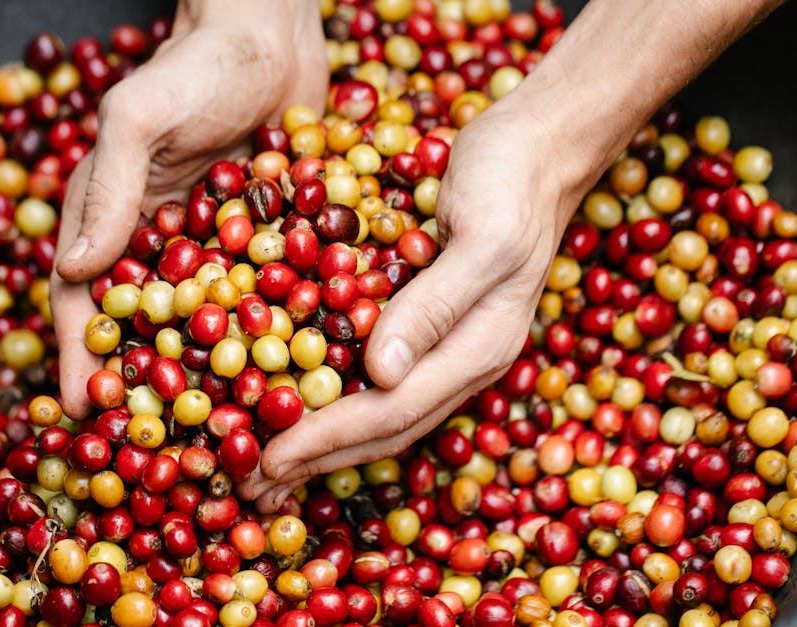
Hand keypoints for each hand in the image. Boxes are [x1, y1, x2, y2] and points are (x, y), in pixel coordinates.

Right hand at [50, 1, 325, 418]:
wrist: (272, 32)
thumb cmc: (196, 63)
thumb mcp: (141, 116)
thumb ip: (110, 187)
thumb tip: (76, 269)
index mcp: (114, 223)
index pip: (88, 303)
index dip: (83, 359)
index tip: (87, 412)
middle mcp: (164, 247)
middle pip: (152, 332)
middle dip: (155, 390)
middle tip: (165, 447)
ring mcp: (222, 251)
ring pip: (216, 329)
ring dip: (222, 381)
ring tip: (239, 435)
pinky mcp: (275, 245)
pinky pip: (275, 300)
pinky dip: (284, 338)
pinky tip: (306, 381)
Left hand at [241, 101, 595, 511]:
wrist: (543, 144)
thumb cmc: (514, 179)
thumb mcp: (483, 236)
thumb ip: (435, 305)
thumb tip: (381, 374)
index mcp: (481, 348)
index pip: (392, 411)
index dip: (327, 438)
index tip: (268, 457)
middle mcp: (466, 359)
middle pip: (386, 429)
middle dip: (319, 459)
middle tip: (252, 484)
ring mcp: (452, 344)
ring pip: (384, 411)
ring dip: (326, 440)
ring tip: (271, 460)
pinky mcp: (433, 320)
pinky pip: (382, 376)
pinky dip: (338, 397)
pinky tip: (304, 398)